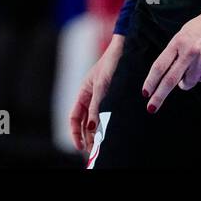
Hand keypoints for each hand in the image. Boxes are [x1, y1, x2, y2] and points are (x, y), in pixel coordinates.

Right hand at [69, 35, 124, 153]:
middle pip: (84, 122)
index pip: (74, 117)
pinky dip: (106, 125)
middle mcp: (91, 96)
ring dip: (97, 133)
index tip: (81, 146)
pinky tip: (110, 132)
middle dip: (87, 137)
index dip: (75, 133)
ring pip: (95, 120)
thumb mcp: (102, 86)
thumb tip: (92, 127)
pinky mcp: (113, 97)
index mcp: (83, 93)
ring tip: (101, 146)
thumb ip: (96, 106)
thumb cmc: (111, 63)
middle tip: (92, 152)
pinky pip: (106, 114)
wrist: (125, 49)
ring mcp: (102, 97)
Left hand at [143, 6, 200, 112]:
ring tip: (195, 64)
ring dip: (188, 80)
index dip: (151, 81)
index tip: (145, 92)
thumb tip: (168, 75)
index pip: (160, 65)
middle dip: (159, 96)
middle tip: (151, 107)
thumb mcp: (184, 33)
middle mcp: (190, 51)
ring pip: (189, 82)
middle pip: (170, 79)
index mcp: (178, 41)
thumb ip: (176, 52)